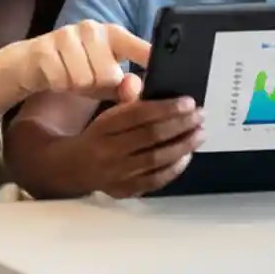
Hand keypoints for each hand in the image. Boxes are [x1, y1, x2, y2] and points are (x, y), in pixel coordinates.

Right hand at [12, 20, 150, 98]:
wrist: (30, 62)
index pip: (137, 46)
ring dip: (77, 86)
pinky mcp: (46, 48)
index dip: (151, 58)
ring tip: (71, 76)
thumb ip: (124, 86)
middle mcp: (92, 28)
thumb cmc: (75, 69)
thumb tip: (136, 88)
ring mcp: (67, 35)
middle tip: (86, 79)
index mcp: (112, 34)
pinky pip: (62, 80)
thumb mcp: (102, 78)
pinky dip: (59, 85)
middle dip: (98, 85)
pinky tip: (55, 76)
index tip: (171, 68)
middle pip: (109, 74)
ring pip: (85, 79)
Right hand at [68, 76, 204, 197]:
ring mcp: (117, 173)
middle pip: (151, 136)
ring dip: (183, 146)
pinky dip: (174, 169)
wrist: (74, 167)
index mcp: (105, 126)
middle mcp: (110, 150)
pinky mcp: (125, 190)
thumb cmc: (99, 135)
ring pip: (156, 160)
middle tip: (201, 116)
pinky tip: (187, 156)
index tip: (189, 102)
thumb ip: (128, 98)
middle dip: (181, 125)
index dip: (167, 108)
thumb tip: (146, 83)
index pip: (139, 115)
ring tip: (200, 134)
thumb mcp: (108, 113)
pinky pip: (154, 181)